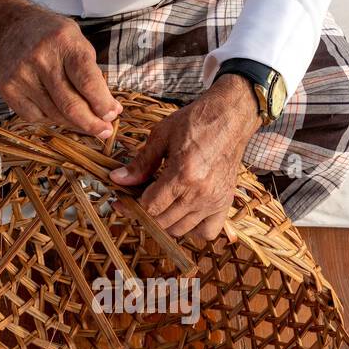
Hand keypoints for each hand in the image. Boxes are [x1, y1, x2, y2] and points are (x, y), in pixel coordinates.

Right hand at [0, 0, 120, 137]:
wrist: (11, 28)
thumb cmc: (53, 39)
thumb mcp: (78, 42)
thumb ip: (93, 74)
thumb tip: (109, 112)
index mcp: (64, 42)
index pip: (87, 81)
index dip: (102, 104)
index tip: (112, 115)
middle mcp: (41, 58)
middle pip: (70, 105)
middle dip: (91, 123)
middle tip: (104, 131)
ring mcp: (21, 74)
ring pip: (54, 115)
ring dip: (74, 124)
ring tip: (86, 123)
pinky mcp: (8, 88)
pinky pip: (35, 117)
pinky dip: (51, 119)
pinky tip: (58, 111)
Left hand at [109, 74, 261, 241]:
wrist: (230, 117)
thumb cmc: (196, 121)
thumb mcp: (162, 135)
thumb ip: (141, 163)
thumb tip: (117, 179)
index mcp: (182, 174)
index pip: (149, 206)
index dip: (130, 207)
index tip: (121, 203)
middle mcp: (199, 193)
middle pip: (162, 221)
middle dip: (145, 214)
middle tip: (138, 201)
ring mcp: (214, 200)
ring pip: (180, 230)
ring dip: (165, 222)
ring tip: (159, 205)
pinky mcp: (225, 202)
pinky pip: (207, 232)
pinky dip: (194, 230)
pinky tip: (184, 214)